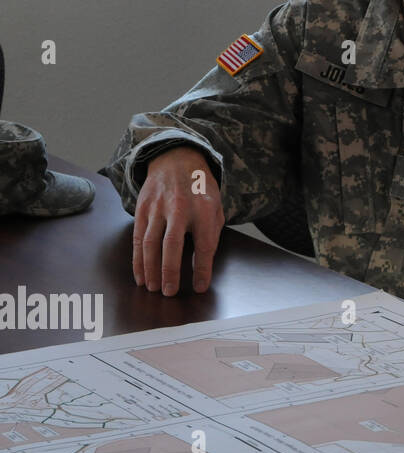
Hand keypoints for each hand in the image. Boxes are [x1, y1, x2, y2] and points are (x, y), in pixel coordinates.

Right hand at [133, 147, 223, 294]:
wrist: (177, 160)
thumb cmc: (200, 189)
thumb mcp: (216, 207)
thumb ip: (212, 233)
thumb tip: (204, 264)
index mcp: (204, 209)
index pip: (204, 244)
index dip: (202, 268)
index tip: (200, 287)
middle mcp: (179, 208)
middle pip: (172, 244)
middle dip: (170, 271)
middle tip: (169, 292)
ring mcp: (157, 208)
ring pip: (150, 242)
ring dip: (150, 268)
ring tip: (152, 288)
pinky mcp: (142, 209)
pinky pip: (138, 238)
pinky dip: (137, 259)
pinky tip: (140, 275)